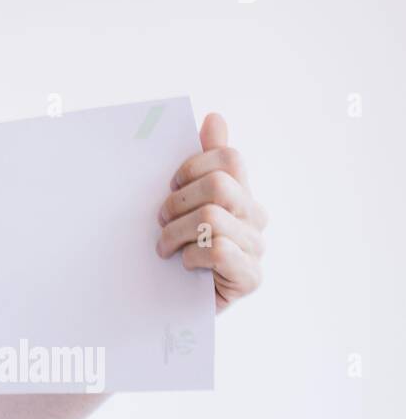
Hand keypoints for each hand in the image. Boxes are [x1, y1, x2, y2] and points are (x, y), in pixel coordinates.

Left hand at [155, 112, 267, 311]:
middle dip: (177, 202)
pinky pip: (217, 250)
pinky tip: (185, 265)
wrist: (173, 300)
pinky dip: (191, 256)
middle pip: (219, 185)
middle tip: (161, 221)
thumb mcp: (183, 200)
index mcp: (242, 192)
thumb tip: (215, 118)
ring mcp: (256, 247)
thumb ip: (202, 160)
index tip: (170, 186)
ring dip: (176, 234)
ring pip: (211, 218)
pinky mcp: (251, 278)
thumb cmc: (178, 245)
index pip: (228, 158)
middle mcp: (256, 216)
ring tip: (165, 247)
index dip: (190, 167)